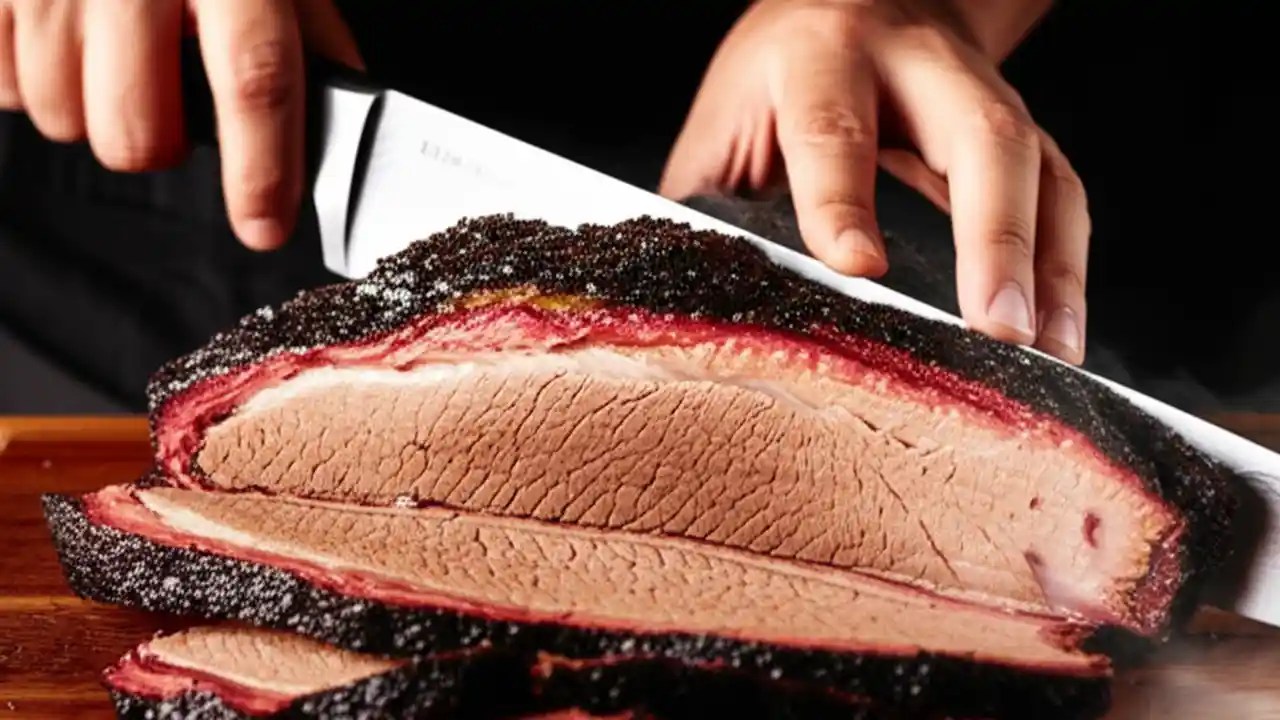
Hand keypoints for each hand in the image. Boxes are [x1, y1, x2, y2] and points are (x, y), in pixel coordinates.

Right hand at [0, 0, 361, 250]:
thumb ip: (306, 28)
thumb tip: (349, 102)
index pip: (255, 83)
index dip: (262, 170)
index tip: (265, 226)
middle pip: (138, 133)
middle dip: (159, 144)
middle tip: (165, 103)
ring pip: (63, 119)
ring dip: (91, 109)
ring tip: (108, 51)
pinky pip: (4, 86)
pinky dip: (31, 78)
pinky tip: (60, 35)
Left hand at [660, 0, 1089, 363]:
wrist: (859, 0)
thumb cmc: (779, 78)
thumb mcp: (728, 118)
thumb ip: (717, 199)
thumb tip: (703, 304)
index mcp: (820, 59)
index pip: (834, 131)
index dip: (843, 201)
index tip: (858, 267)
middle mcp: (916, 65)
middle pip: (979, 141)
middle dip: (994, 238)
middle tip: (997, 328)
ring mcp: (981, 92)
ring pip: (1038, 169)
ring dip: (1050, 269)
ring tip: (1048, 351)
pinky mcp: (1020, 127)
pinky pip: (1060, 193)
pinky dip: (1067, 268)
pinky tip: (1062, 332)